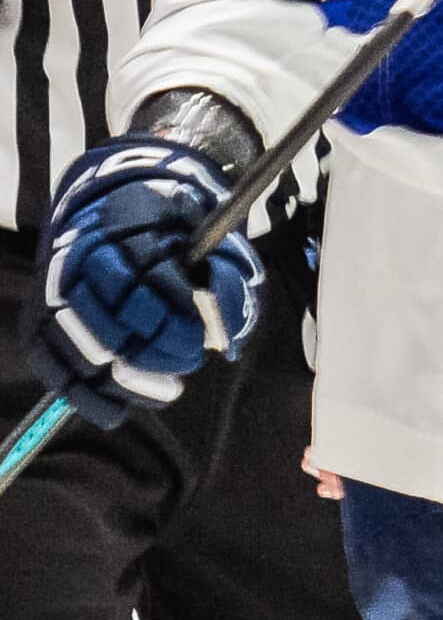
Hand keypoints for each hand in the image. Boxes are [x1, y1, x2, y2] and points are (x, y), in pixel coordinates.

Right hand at [26, 138, 261, 428]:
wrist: (114, 208)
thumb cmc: (175, 230)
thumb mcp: (211, 235)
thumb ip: (226, 275)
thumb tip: (225, 335)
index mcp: (127, 221)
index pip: (144, 274)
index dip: (172, 312)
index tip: (200, 338)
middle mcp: (82, 251)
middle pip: (109, 312)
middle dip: (153, 347)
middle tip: (188, 359)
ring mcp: (55, 285)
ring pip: (79, 340)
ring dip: (124, 375)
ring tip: (167, 389)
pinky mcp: (40, 314)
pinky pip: (50, 359)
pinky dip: (82, 392)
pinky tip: (115, 411)